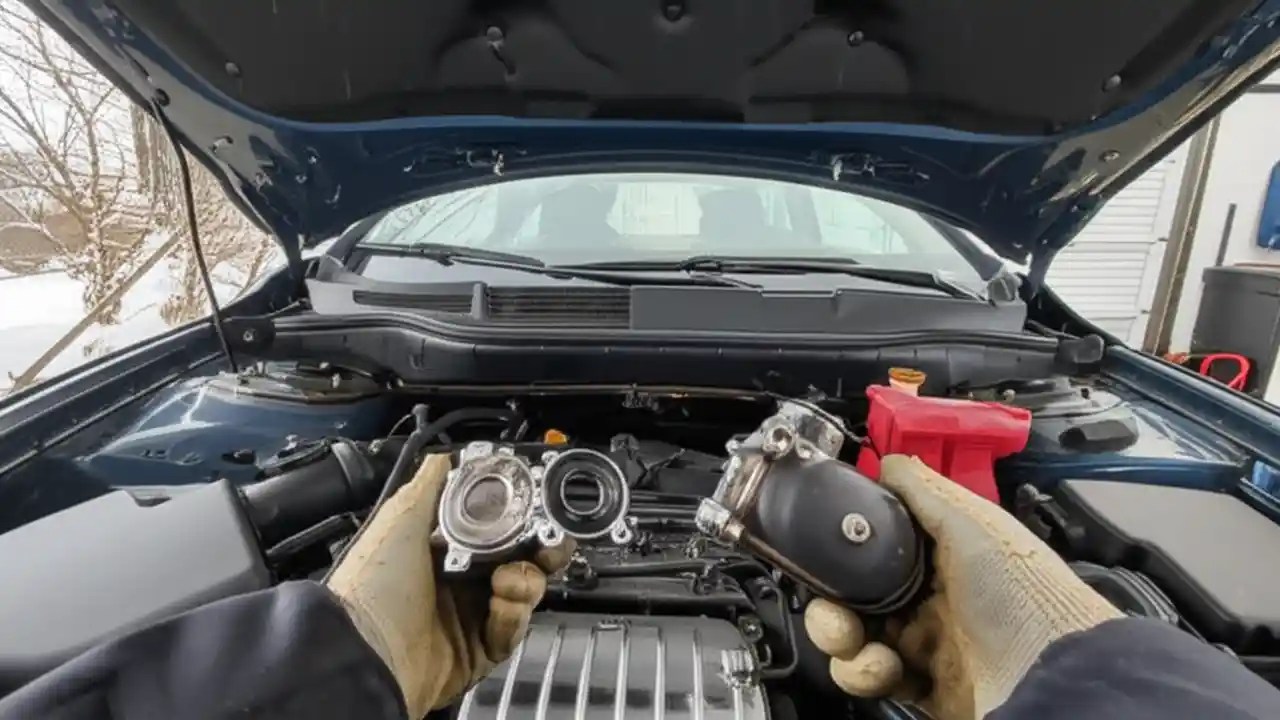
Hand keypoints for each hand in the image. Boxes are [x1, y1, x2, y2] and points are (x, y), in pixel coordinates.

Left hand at [326, 454, 572, 718]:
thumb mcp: (401, 517)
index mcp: (442, 548)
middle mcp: (458, 581)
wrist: (367, 651)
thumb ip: (432, 483)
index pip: (498, 527)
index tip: (538, 511)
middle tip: (545, 546)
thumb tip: (447, 455)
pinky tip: (498, 608)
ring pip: (524, 594)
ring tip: (507, 581)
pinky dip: (512, 617)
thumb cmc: (372, 585)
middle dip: (539, 552)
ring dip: (526, 583)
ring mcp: (469, 616)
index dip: (522, 519)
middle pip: (520, 560)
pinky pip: (513, 631)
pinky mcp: (478, 650)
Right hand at [805, 455, 1120, 719]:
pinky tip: (883, 668)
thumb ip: (922, 487)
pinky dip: (863, 673)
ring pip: (854, 638)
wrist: (1048, 675)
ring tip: (857, 644)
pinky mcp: (922, 686)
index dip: (842, 552)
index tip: (824, 553)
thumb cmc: (1025, 595)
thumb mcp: (971, 519)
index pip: (872, 547)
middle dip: (830, 601)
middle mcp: (932, 596)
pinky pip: (870, 678)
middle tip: (833, 606)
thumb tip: (888, 460)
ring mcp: (926, 643)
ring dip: (841, 640)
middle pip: (853, 594)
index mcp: (942, 553)